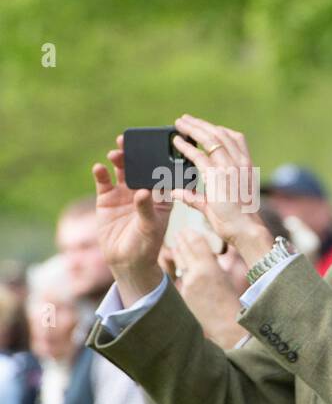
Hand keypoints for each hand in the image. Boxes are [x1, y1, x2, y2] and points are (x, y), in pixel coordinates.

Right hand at [92, 135, 168, 303]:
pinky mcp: (106, 198)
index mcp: (161, 196)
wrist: (126, 261)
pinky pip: (103, 182)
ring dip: (119, 160)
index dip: (158, 159)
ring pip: (122, 171)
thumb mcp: (150, 228)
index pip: (160, 174)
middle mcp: (143, 190)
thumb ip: (146, 210)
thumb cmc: (146, 245)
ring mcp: (124, 193)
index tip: (155, 146)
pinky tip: (99, 168)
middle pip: (140, 167)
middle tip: (128, 142)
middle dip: (135, 154)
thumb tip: (141, 193)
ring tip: (115, 153)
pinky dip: (101, 174)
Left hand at [170, 115, 272, 263]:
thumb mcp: (217, 204)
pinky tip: (176, 142)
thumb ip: (196, 196)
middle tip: (185, 119)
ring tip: (180, 123)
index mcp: (246, 167)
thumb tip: (177, 192)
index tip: (205, 126)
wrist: (245, 230)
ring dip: (193, 129)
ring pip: (210, 139)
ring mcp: (230, 168)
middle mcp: (240, 164)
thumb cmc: (235, 221)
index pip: (235, 138)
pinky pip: (199, 156)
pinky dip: (186, 147)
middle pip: (220, 134)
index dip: (219, 129)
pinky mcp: (218, 176)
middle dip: (201, 125)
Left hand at [173, 230, 245, 346]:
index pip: (196, 243)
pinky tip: (178, 261)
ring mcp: (186, 285)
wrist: (227, 326)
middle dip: (182, 239)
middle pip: (184, 249)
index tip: (189, 228)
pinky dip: (178, 264)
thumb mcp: (231, 277)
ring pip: (178, 260)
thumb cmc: (236, 302)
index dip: (191, 234)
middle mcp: (195, 275)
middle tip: (180, 231)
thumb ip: (219, 262)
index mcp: (210, 269)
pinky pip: (178, 273)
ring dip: (178, 250)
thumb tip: (212, 251)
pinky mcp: (183, 294)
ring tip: (177, 242)